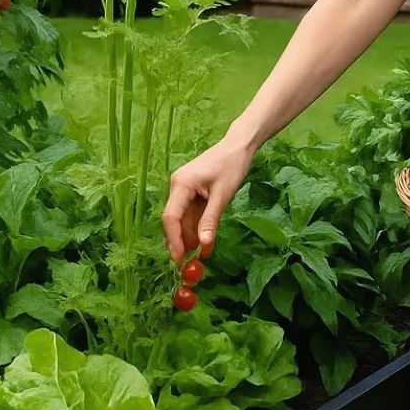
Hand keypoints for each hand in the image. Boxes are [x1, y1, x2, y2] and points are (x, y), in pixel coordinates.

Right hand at [161, 132, 253, 263]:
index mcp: (181, 184)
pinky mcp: (192, 192)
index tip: (179, 259)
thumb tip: (204, 245)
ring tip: (200, 257)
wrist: (239, 146)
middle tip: (189, 264)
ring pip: (183, 219)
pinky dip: (197, 228)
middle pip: (174, 220)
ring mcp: (184, 189)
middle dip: (181, 242)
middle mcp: (178, 187)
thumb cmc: (231, 165)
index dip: (173, 240)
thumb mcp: (223, 195)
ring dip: (190, 237)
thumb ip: (210, 220)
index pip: (171, 217)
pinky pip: (191, 214)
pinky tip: (204, 243)